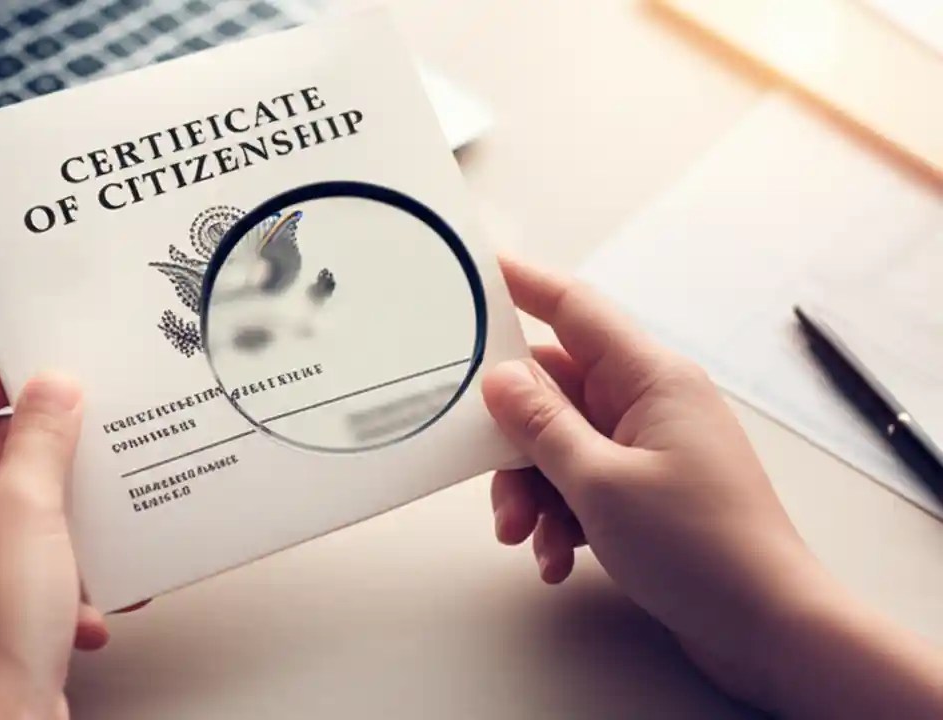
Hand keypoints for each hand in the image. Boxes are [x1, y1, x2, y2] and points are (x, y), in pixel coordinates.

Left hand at [0, 359, 107, 719]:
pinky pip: (26, 557)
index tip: (50, 376)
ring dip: (64, 515)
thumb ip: (42, 435)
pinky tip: (89, 596)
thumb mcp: (29, 506)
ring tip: (102, 523)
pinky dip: (63, 569)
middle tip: (95, 441)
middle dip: (47, 452)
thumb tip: (52, 385)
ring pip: (14, 504)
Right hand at [480, 257, 826, 706]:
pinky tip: (557, 558)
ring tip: (527, 538)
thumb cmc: (703, 550)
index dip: (525, 285)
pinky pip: (583, 484)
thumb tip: (500, 380)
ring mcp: (651, 448)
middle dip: (515, 442)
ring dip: (534, 491)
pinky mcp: (648, 491)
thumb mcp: (601, 483)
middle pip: (555, 391)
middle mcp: (652, 403)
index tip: (481, 270)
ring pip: (561, 445)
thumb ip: (542, 425)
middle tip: (494, 483)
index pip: (576, 309)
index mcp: (652, 379)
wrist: (767, 629)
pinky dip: (560, 518)